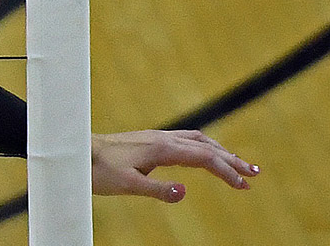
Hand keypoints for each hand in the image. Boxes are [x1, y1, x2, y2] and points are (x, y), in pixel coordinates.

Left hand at [91, 129, 257, 201]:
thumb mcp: (126, 185)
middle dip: (232, 159)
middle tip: (255, 174)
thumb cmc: (97, 170)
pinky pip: (184, 141)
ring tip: (237, 164)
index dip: (227, 171)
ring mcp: (155, 138)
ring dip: (219, 151)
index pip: (205, 158)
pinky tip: (202, 157)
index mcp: (162, 148)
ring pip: (196, 140)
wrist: (74, 152)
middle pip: (206, 146)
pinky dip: (202, 148)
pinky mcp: (148, 141)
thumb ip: (157, 190)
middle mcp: (162, 139)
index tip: (245, 186)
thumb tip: (186, 192)